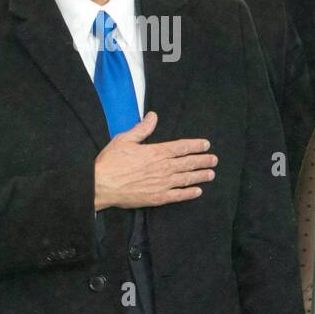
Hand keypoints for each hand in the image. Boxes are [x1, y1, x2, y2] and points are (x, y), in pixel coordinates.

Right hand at [93, 112, 215, 210]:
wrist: (100, 185)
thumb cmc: (109, 162)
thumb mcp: (124, 140)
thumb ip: (142, 129)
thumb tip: (153, 116)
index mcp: (156, 151)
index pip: (182, 147)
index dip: (196, 145)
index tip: (206, 145)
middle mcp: (163, 167)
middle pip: (189, 163)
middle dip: (203, 160)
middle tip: (214, 160)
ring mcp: (162, 183)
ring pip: (187, 178)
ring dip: (201, 176)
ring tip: (210, 174)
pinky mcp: (157, 197)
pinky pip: (178, 195)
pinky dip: (189, 193)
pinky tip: (197, 191)